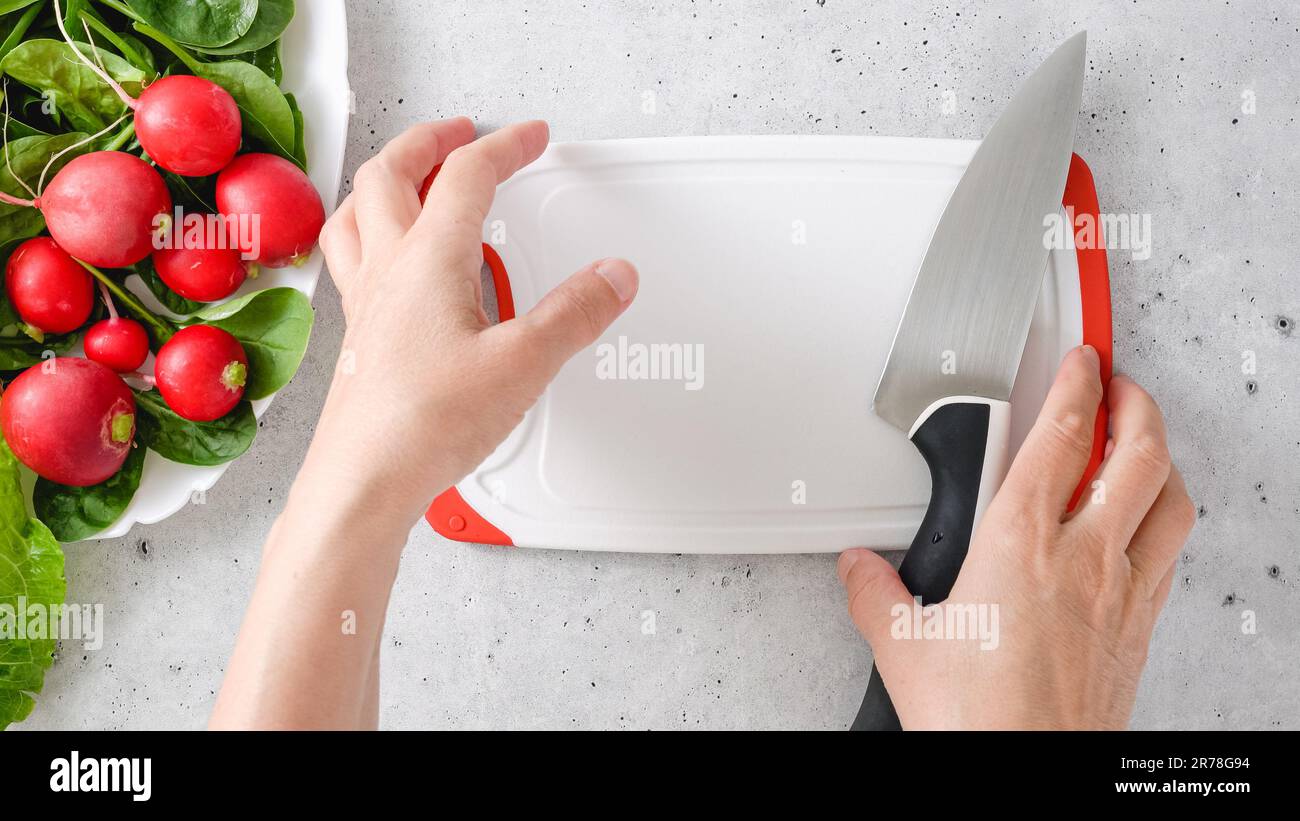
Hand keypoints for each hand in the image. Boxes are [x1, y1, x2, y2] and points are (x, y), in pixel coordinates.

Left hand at [212, 119, 637, 728]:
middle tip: (460, 133)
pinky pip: (349, 260)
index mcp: (428, 262)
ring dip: (385, 179)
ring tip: (411, 176)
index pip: (468, 177)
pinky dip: (368, 232)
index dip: (505, 146)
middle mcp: (386, 272)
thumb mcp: (523, 365)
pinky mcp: (356, 338)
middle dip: (429, 142)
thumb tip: (612, 276)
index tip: (532, 137)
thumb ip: (573, 314)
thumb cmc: (424, 425)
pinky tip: (387, 259)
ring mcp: (363, 303)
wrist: (362, 481)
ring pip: (356, 213)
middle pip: (391, 174)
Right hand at [838, 346, 1194, 728]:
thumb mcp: (902, 645)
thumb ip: (874, 593)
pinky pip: (1168, 556)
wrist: (1025, 772)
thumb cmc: (977, 718)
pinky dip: (1162, 521)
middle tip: (1123, 386)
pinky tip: (1141, 528)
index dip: (1077, 385)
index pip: (1061, 438)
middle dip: (1137, 406)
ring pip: (1168, 502)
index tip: (1082, 360)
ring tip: (1143, 444)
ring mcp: (1122, 594)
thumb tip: (858, 568)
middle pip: (1138, 455)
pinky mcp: (1138, 630)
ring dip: (1161, 460)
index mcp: (1021, 542)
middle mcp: (1084, 558)